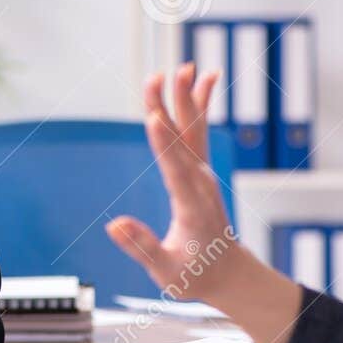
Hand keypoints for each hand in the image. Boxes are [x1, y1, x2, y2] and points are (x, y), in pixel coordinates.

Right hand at [106, 63, 240, 304]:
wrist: (229, 273)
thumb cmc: (194, 275)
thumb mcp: (166, 272)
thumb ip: (142, 248)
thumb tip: (114, 225)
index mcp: (191, 206)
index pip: (175, 169)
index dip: (164, 143)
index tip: (154, 116)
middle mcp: (200, 182)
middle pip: (183, 139)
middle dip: (170, 107)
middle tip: (158, 77)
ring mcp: (203, 173)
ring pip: (193, 129)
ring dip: (185, 98)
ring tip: (183, 67)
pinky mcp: (201, 170)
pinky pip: (198, 131)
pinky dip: (198, 104)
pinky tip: (202, 80)